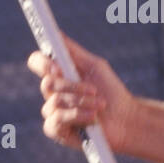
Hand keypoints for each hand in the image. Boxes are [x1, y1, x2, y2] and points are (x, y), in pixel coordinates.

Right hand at [27, 35, 137, 151]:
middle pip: (47, 83)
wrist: (126, 119)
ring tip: (99, 105)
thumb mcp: (95, 66)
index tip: (58, 67)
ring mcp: (53, 111)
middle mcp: (53, 92)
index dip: (42, 63)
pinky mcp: (56, 130)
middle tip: (93, 90)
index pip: (37, 62)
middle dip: (73, 87)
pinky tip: (91, 118)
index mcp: (59, 74)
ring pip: (55, 101)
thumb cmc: (111, 92)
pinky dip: (77, 116)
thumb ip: (73, 51)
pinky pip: (55, 120)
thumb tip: (54, 32)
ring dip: (81, 102)